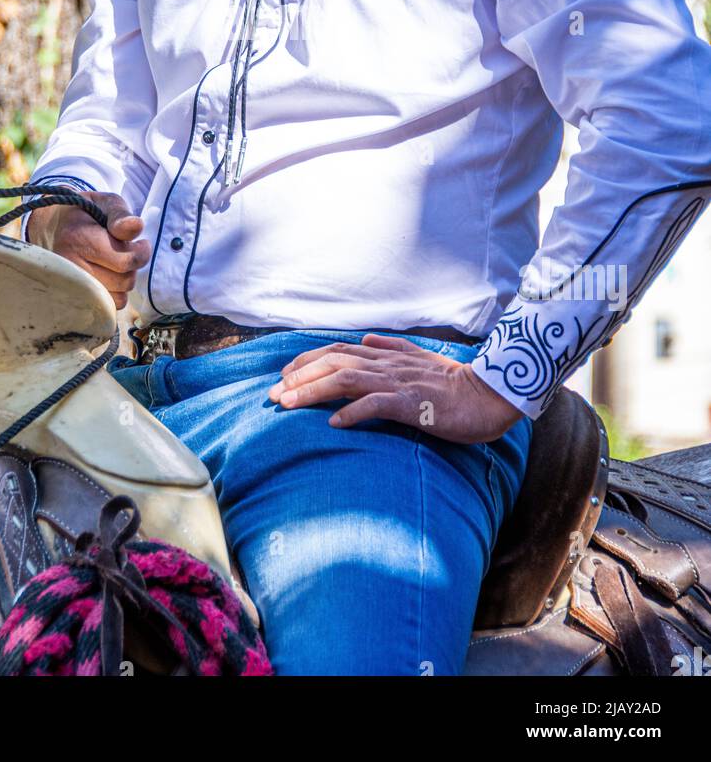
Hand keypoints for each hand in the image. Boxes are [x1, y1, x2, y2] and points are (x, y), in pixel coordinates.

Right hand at [25, 190, 150, 310]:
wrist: (53, 228)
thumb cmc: (86, 214)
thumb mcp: (105, 203)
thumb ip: (121, 215)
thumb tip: (136, 226)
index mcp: (78, 238)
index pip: (124, 260)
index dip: (141, 252)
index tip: (140, 242)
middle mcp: (69, 266)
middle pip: (123, 281)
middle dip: (132, 266)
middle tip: (126, 251)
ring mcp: (68, 286)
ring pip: (117, 298)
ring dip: (123, 282)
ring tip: (114, 264)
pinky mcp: (71, 298)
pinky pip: (106, 307)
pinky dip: (113, 294)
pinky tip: (108, 277)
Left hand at [266, 332, 524, 442]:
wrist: (489, 395)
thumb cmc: (454, 384)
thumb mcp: (420, 359)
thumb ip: (393, 347)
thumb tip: (367, 338)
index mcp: (387, 356)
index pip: (337, 351)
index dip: (307, 361)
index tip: (283, 376)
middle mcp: (387, 364)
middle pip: (333, 363)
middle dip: (298, 377)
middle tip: (272, 395)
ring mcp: (399, 382)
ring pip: (346, 380)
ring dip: (313, 391)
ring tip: (287, 404)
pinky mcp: (413, 403)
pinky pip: (377, 405)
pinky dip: (353, 412)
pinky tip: (334, 423)